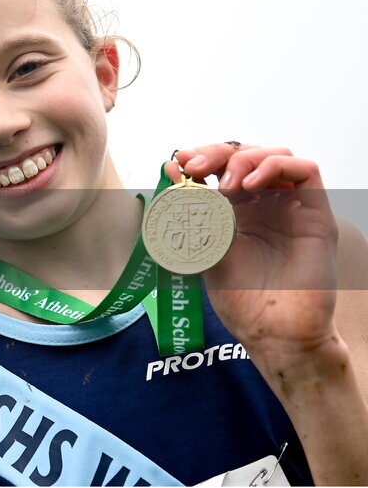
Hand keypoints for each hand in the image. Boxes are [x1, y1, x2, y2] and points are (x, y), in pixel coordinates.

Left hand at [170, 144, 339, 363]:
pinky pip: (306, 170)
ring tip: (225, 183)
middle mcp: (266, 204)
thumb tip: (170, 174)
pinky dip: (274, 166)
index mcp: (237, 210)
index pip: (222, 167)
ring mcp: (291, 207)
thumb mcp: (205, 249)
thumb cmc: (241, 299)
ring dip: (245, 159)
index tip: (178, 160)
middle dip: (216, 153)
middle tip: (193, 166)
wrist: (273, 334)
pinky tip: (249, 186)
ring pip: (276, 155)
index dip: (201, 157)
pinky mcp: (316, 215)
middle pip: (246, 155)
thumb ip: (192, 214)